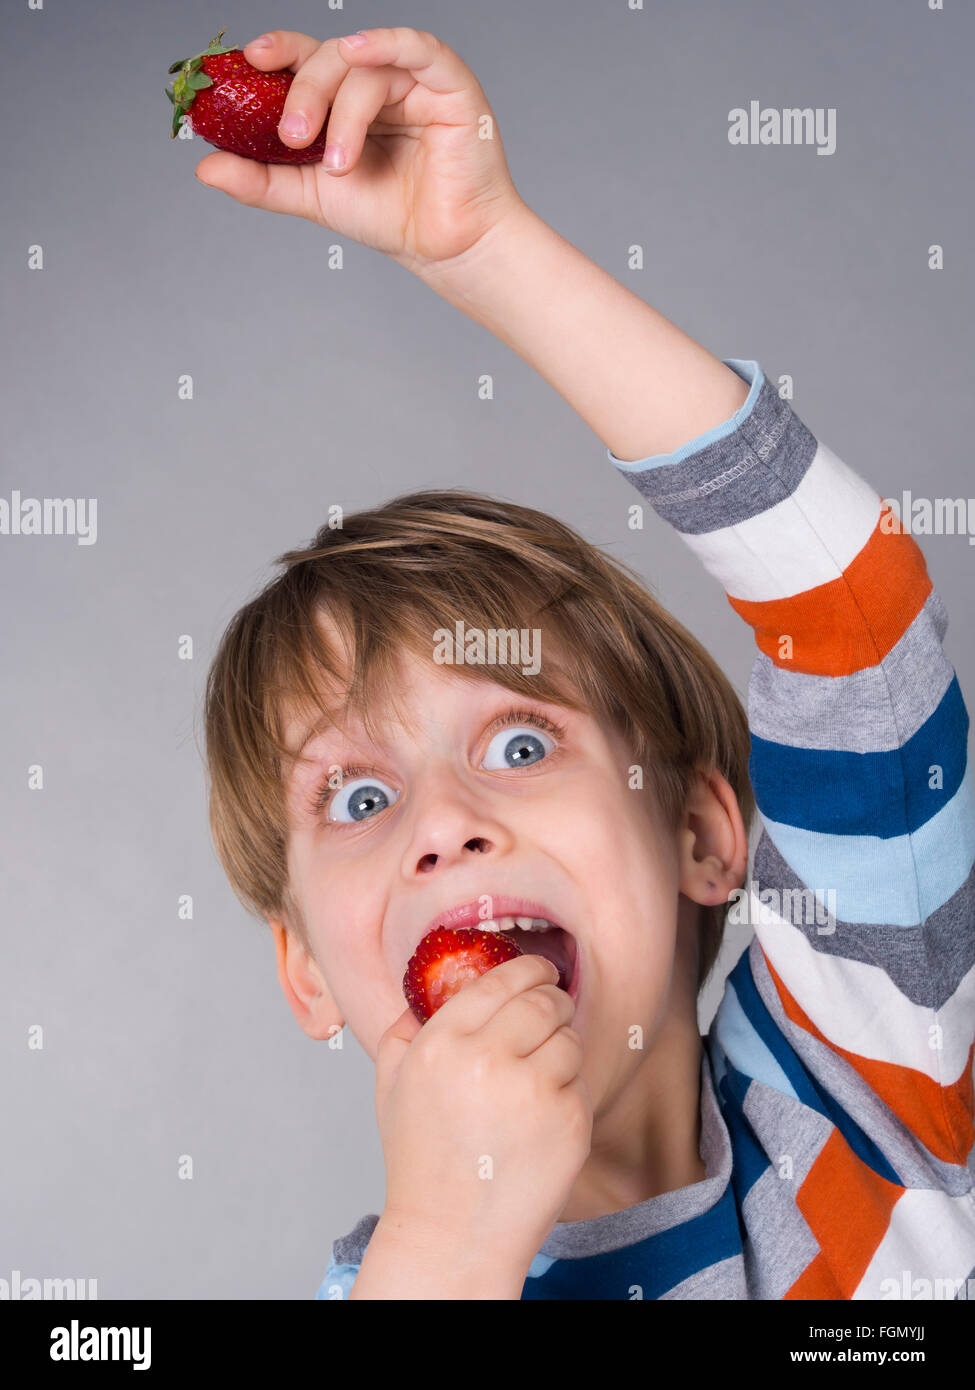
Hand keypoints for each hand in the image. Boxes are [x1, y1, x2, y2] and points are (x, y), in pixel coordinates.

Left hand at [194, 26, 527, 273]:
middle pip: (328, 58)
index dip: (274, 54)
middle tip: (291, 137)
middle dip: (303, 93)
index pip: (304, 61)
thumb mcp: (312, 195)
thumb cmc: (390, 216)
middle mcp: (377, 82)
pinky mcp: (450, 85)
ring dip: (342, 110)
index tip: (244, 65)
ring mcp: (414, 80)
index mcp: (345, 99)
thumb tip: (204, 166)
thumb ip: (261, 179)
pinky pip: (416, 47)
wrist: (442, 248)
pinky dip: (384, 43)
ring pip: (363, 64)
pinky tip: (359, 54)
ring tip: (338, 164)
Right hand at [373, 952, 591, 1275]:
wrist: (453, 1235)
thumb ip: (404, 1030)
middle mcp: (486, 1059)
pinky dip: (568, 1091)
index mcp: (441, 1043)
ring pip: (569, 1038)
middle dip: (554, 1000)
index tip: (540, 969)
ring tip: (540, 1075)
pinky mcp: (569, 1121)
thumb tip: (426, 993)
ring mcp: (532, 1091)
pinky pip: (581, 1081)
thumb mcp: (391, 1086)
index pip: (500, 981)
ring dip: (562, 1047)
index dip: (528, 968)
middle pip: (544, 1001)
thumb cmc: (421, 1161)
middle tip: (554, 1009)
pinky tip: (542, 1116)